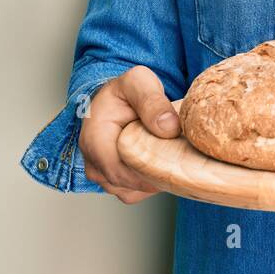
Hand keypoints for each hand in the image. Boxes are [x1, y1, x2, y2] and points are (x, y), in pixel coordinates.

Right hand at [78, 65, 178, 203]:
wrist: (118, 99)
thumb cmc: (125, 91)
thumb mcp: (139, 82)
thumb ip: (152, 101)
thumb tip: (169, 127)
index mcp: (94, 139)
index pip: (119, 171)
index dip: (149, 171)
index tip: (173, 161)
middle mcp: (93, 162)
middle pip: (128, 184)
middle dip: (156, 175)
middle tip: (181, 158)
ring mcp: (103, 174)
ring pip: (133, 191)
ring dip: (155, 180)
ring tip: (172, 157)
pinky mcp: (115, 180)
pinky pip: (135, 192)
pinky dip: (151, 183)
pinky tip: (164, 164)